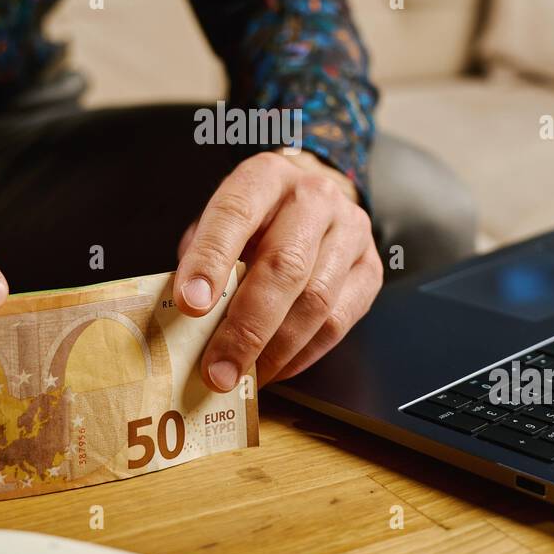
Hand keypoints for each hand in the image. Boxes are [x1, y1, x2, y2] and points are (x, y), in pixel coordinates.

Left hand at [175, 151, 381, 390]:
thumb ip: (203, 258)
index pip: (236, 213)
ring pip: (316, 301)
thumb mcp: (222, 221)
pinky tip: (274, 369)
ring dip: (274, 350)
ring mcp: (351, 231)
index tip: (189, 304)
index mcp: (266, 176)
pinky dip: (302, 355)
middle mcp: (315, 196)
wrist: (316, 200)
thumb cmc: (256, 220)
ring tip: (242, 377)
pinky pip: (339, 323)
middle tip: (217, 370)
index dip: (211, 259)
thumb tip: (183, 320)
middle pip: (285, 266)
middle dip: (246, 327)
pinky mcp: (371, 269)